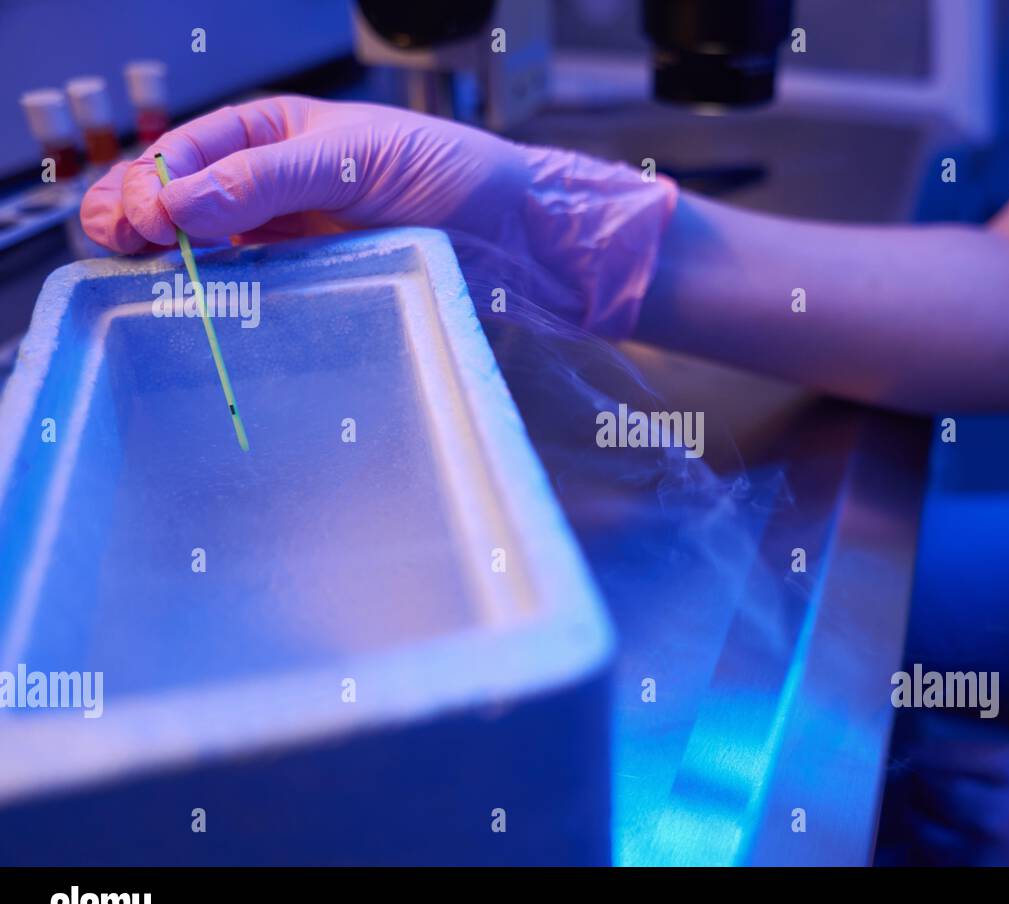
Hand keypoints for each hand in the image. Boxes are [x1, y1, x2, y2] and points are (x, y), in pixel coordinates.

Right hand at [81, 96, 676, 336]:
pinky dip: (218, 287)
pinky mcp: (316, 279)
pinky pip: (253, 282)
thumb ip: (267, 179)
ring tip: (135, 267)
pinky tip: (193, 295)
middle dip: (144, 210)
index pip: (194, 148)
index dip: (157, 178)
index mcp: (279, 131)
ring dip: (170, 253)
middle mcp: (277, 181)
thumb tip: (181, 202)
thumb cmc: (449, 174)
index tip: (140, 215)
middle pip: (189, 195)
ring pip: (211, 242)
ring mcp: (294, 233)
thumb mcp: (354, 160)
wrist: (516, 235)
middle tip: (120, 241)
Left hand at [899, 717, 1008, 864]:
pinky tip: (944, 837)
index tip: (914, 755)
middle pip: (932, 792)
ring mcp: (991, 850)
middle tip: (916, 782)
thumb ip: (979, 758)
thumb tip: (924, 757)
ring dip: (920, 819)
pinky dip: (936, 849)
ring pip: (928, 832)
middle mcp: (997, 809)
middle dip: (919, 785)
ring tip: (923, 810)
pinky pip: (944, 861)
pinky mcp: (989, 876)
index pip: (943, 757)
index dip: (922, 756)